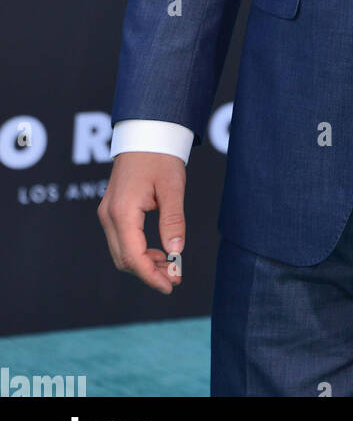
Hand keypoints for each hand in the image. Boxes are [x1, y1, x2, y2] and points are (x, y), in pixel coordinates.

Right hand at [98, 152, 186, 294]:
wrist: (145, 135)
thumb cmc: (160, 157)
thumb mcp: (172, 187)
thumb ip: (173, 220)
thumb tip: (176, 252)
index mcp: (122, 212)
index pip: (133, 256)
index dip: (151, 275)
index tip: (171, 285)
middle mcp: (109, 216)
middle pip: (124, 259)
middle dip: (148, 272)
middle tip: (175, 278)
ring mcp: (107, 214)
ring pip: (121, 252)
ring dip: (144, 263)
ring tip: (170, 266)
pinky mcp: (112, 211)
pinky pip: (122, 240)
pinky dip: (139, 251)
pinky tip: (159, 251)